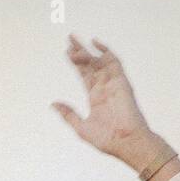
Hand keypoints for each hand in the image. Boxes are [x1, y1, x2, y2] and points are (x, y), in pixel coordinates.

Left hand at [52, 35, 159, 171]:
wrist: (126, 142)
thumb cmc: (107, 139)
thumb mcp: (81, 127)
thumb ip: (68, 114)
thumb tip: (54, 104)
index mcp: (95, 97)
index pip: (84, 74)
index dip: (76, 63)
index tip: (67, 52)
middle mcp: (104, 88)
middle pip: (91, 64)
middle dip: (80, 51)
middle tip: (70, 38)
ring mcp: (113, 84)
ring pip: (98, 62)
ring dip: (86, 53)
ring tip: (73, 45)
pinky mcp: (121, 82)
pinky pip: (114, 62)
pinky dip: (106, 52)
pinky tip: (95, 43)